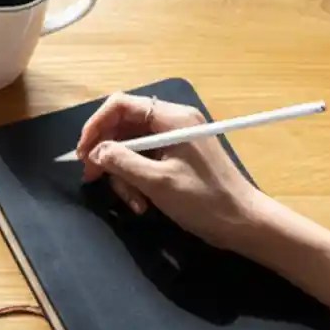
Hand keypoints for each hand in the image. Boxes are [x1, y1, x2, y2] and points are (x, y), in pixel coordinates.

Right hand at [75, 93, 268, 250]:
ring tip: (132, 201)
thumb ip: (121, 161)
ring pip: (131, 147)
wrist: (245, 224)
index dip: (96, 125)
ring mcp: (175, 139)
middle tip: (94, 178)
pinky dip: (136, 179)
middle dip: (107, 154)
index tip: (84, 153)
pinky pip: (144, 160)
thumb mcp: (158, 182)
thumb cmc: (205, 200)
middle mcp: (172, 122)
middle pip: (123, 126)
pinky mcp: (177, 157)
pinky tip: (142, 202)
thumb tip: (95, 152)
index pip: (120, 105)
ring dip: (123, 174)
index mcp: (172, 119)